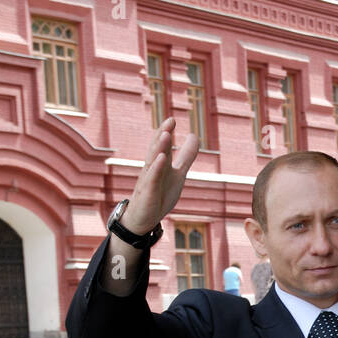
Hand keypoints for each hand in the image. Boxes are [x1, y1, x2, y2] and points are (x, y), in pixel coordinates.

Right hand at [122, 117, 199, 234]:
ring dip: (159, 148)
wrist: (143, 218)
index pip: (164, 145)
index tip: (172, 119)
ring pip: (153, 161)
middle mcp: (154, 168)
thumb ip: (186, 156)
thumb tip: (194, 136)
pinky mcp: (148, 192)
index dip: (168, 132)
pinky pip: (153, 179)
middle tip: (170, 121)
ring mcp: (149, 180)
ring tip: (166, 134)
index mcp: (162, 163)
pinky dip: (157, 168)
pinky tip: (162, 159)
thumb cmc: (160, 194)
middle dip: (163, 135)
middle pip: (157, 148)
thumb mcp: (177, 174)